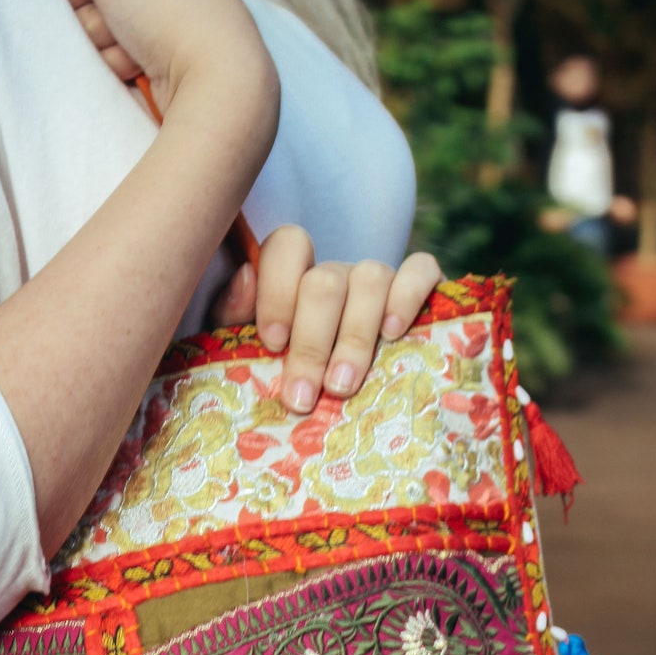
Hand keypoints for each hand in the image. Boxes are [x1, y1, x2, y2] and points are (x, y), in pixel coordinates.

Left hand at [210, 228, 441, 413]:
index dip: (278, 291)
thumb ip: (234, 314)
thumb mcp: (251, 350)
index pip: (287, 247)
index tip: (273, 343)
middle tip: (303, 396)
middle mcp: (336, 274)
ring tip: (341, 385)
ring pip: (370, 278)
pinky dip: (407, 297)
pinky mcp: (420, 287)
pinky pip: (420, 270)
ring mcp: (378, 279)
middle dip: (311, 343)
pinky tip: (393, 333)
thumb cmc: (292, 378)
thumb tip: (246, 274)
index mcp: (294, 280)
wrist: (351, 407)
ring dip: (354, 336)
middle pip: (325, 282)